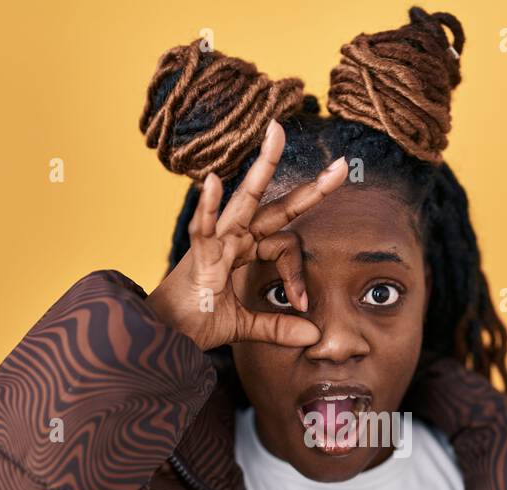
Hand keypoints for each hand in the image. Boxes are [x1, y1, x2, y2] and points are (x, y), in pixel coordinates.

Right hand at [145, 118, 347, 351]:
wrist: (164, 338)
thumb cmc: (195, 323)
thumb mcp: (244, 326)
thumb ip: (276, 327)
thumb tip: (312, 335)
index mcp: (243, 251)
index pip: (284, 242)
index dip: (297, 274)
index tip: (302, 304)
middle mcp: (232, 239)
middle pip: (274, 205)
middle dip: (307, 187)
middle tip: (342, 166)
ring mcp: (214, 243)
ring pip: (244, 200)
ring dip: (262, 167)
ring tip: (277, 134)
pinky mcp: (196, 257)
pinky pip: (202, 228)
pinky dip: (207, 206)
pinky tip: (215, 181)